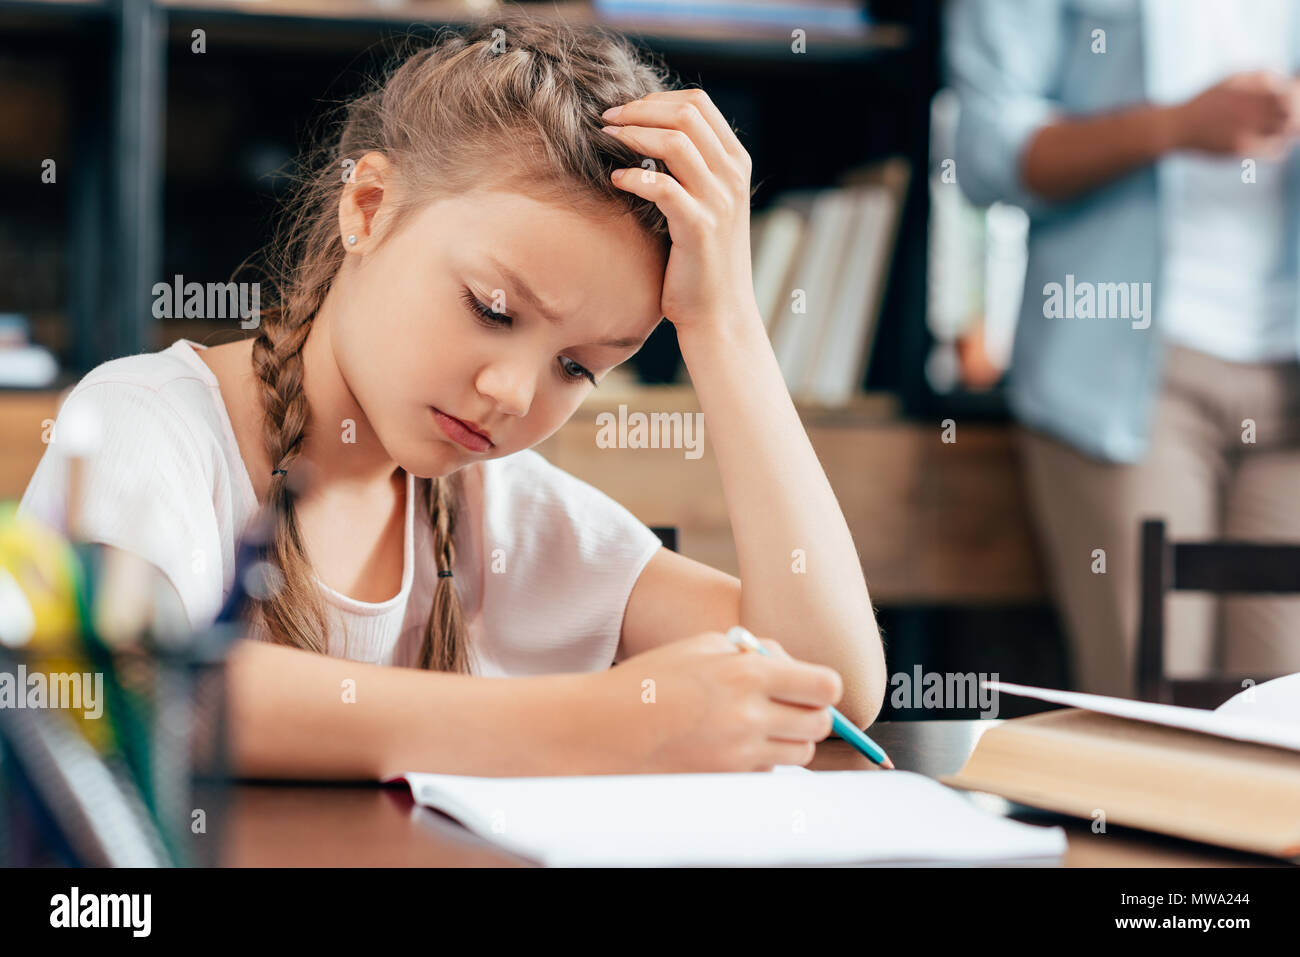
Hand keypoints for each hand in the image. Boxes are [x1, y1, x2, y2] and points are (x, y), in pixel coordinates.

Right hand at [587, 630, 842, 773]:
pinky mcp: (727, 781)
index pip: (825, 687)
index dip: (824, 687)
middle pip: (819, 725)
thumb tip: (792, 666)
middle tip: (789, 706)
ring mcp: (739, 755)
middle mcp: (749, 717)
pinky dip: (761, 760)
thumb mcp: (702, 646)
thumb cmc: (650, 681)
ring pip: (799, 754)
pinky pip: (767, 772)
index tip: (813, 686)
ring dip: (789, 739)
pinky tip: (731, 743)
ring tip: (757, 723)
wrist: (606, 729)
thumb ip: (754, 651)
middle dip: (811, 715)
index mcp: (747, 674)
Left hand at [602, 89, 759, 336]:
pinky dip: (633, 177)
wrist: (719, 312)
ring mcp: (719, 201)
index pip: (699, 104)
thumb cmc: (702, 259)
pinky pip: (661, 187)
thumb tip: (646, 133)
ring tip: (606, 140)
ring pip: (675, 142)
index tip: (625, 110)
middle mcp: (732, 177)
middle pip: (686, 114)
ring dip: (633, 135)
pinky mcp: (699, 228)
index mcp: (736, 163)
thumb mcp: (707, 203)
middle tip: (607, 120)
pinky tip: (616, 180)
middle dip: (639, 109)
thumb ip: (691, 168)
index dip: (656, 99)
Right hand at [1173, 70, 1299, 158]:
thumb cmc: (1206, 101)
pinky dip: (1280, 147)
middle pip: (1291, 115)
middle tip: (1289, 117)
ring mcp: (1246, 132)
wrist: (1178, 128)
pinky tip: (1275, 143)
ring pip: (1286, 134)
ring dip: (1289, 132)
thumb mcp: (1231, 78)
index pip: (1289, 94)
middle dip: (1293, 115)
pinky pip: (1274, 151)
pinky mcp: (1241, 150)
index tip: (1290, 99)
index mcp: (1250, 92)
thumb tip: (1286, 78)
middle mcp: (1250, 112)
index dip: (1294, 97)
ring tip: (1282, 130)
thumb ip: (1261, 75)